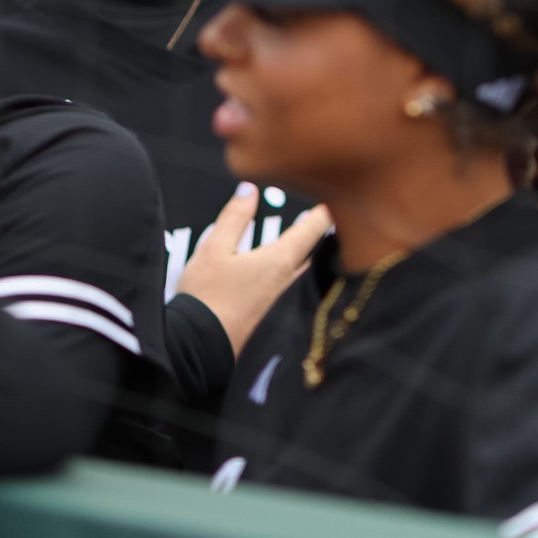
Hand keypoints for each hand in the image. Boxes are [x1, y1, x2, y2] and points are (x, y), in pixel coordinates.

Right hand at [176, 184, 330, 355]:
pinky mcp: (269, 308)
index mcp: (280, 261)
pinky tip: (286, 261)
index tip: (339, 192)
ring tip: (310, 228)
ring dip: (307, 245)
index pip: (313, 228)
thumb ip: (234, 217)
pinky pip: (291, 277)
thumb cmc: (206, 296)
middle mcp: (288, 279)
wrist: (198, 347)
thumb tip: (250, 189)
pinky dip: (295, 261)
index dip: (326, 208)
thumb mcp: (214, 249)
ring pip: (302, 263)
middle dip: (319, 226)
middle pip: (312, 246)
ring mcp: (280, 296)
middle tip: (327, 206)